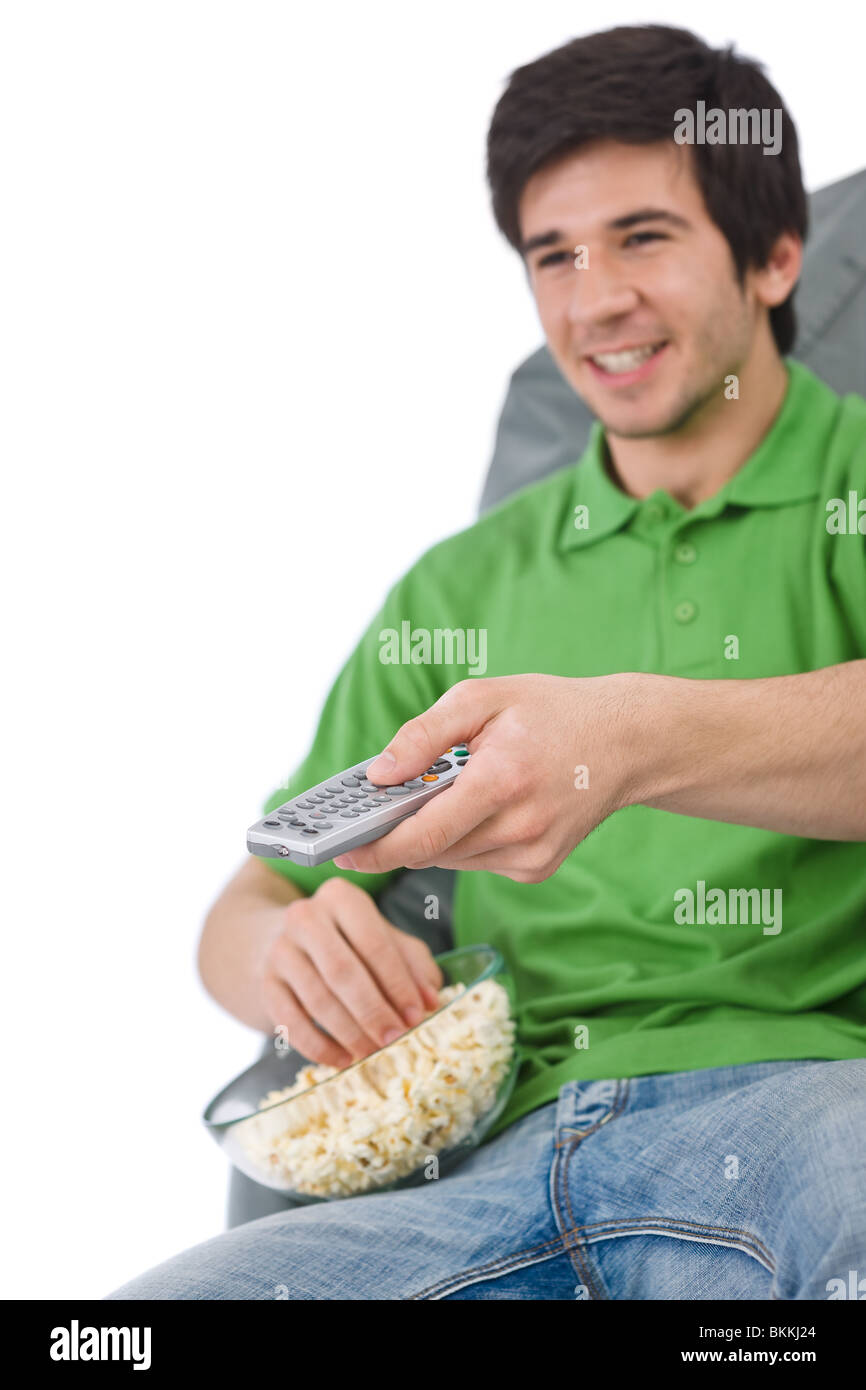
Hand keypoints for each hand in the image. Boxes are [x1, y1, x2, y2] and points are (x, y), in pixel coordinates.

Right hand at [259, 876, 443, 1068]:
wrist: (288, 942)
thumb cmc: (349, 942)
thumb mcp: (384, 939)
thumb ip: (413, 963)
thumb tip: (430, 1000)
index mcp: (341, 897)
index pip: (373, 943)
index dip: (397, 983)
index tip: (418, 1015)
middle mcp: (305, 917)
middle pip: (342, 971)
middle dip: (373, 1010)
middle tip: (396, 1039)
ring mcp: (280, 949)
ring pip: (317, 998)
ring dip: (350, 1032)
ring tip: (373, 1053)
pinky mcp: (265, 983)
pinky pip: (290, 1021)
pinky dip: (319, 1046)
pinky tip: (343, 1059)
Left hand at [333, 672, 641, 881]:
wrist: (626, 741)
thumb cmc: (550, 712)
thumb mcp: (482, 698)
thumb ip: (423, 735)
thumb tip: (378, 774)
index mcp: (502, 781)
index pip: (422, 835)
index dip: (375, 848)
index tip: (341, 848)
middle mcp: (520, 828)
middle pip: (430, 851)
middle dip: (397, 833)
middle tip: (372, 812)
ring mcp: (532, 855)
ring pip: (451, 859)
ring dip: (432, 834)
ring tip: (441, 793)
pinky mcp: (538, 868)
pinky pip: (477, 861)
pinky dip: (464, 839)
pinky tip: (482, 807)